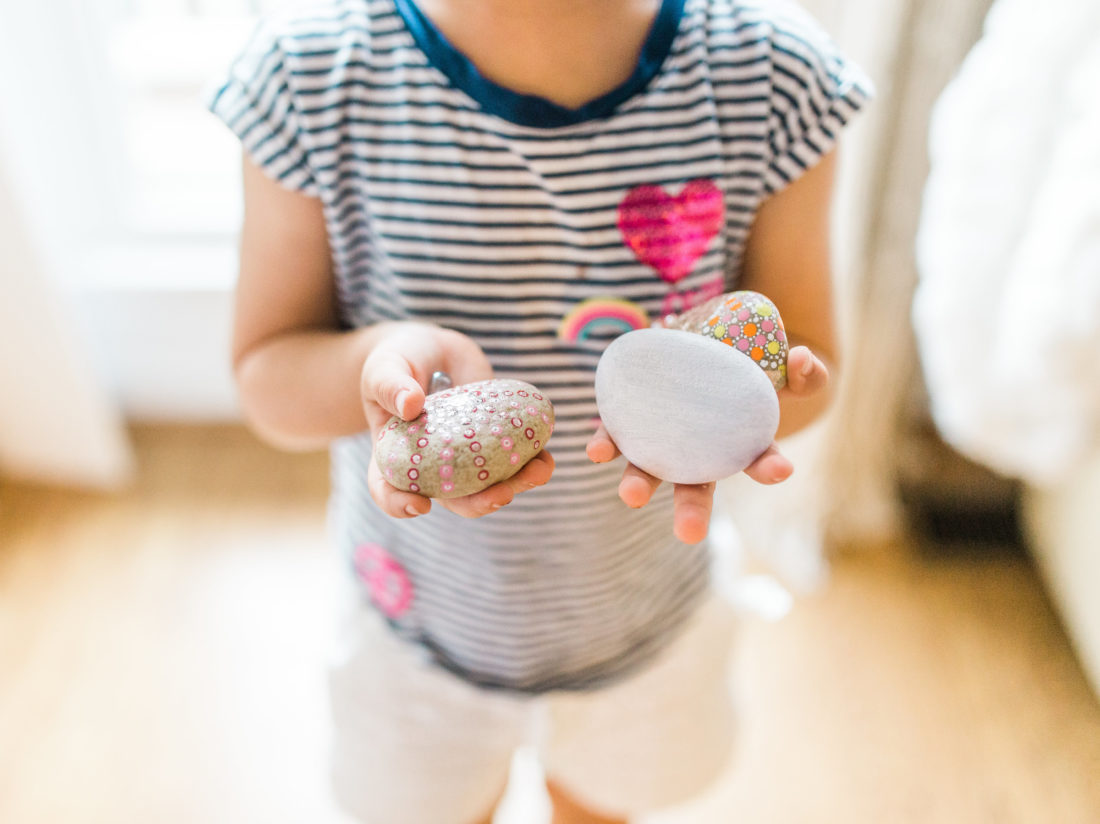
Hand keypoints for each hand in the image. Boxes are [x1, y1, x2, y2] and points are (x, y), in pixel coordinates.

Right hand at [361, 322, 554, 518]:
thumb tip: (411, 406)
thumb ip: (391, 385)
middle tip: (502, 495)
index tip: (422, 506)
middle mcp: (433, 466)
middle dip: (479, 503)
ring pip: (488, 485)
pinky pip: (512, 460)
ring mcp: (466, 457)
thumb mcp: (385, 367)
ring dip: (516, 485)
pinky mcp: (493, 442)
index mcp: (396, 457)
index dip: (401, 505)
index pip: (389, 491)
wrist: (435, 350)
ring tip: (538, 472)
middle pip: (452, 498)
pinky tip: (545, 455)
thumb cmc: (400, 361)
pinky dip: (531, 461)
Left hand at [586, 344, 827, 544]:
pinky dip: (604, 445)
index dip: (767, 466)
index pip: (756, 459)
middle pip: (695, 485)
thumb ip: (801, 369)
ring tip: (632, 496)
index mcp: (736, 444)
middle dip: (691, 510)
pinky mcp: (627, 418)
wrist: (694, 345)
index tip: (781, 471)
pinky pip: (613, 435)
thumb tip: (801, 358)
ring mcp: (658, 439)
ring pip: (648, 468)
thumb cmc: (740, 366)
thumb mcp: (775, 365)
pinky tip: (596, 453)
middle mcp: (695, 452)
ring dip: (638, 482)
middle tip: (689, 533)